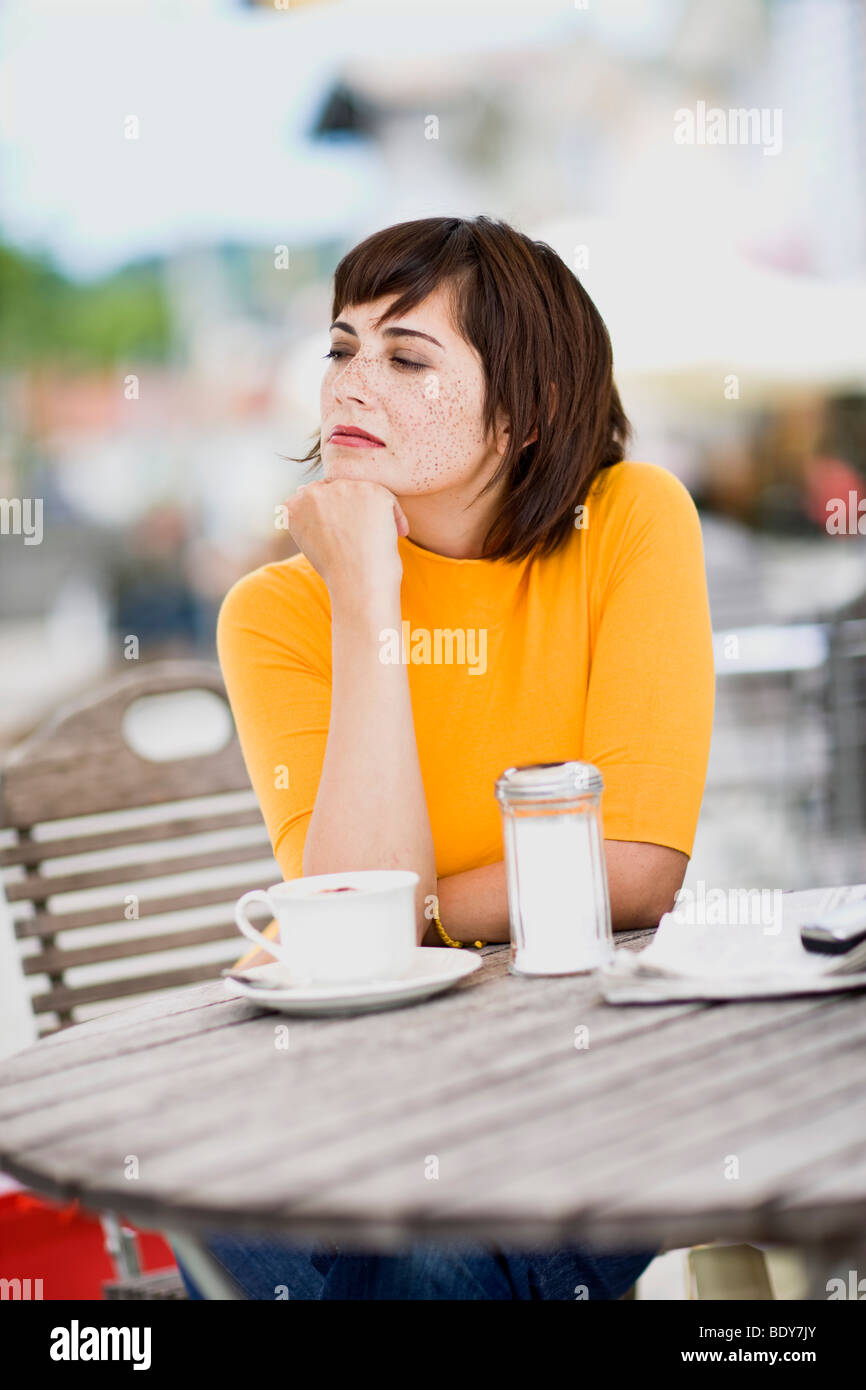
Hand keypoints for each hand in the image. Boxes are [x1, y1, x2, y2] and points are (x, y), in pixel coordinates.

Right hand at [284, 479, 409, 600]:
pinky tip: (396, 535)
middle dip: (353, 511)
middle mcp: (314, 492)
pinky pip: (388, 499)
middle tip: (362, 540)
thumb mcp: (311, 542)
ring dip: (373, 512)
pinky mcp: (372, 490)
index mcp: (293, 506)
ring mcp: (342, 488)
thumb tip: (304, 489)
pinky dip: (395, 517)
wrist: (358, 585)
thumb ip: (308, 516)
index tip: (345, 538)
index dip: (336, 518)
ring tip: (376, 539)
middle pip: (340, 491)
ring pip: (364, 492)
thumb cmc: (339, 571)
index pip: (317, 499)